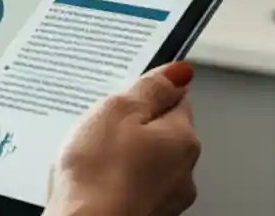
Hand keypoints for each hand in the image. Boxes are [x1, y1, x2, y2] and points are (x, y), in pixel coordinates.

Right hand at [45, 63, 199, 215]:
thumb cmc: (99, 175)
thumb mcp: (118, 110)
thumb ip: (151, 88)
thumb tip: (177, 73)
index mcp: (183, 139)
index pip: (175, 100)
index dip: (145, 95)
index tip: (123, 97)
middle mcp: (184, 172)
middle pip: (159, 133)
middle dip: (131, 129)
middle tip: (101, 129)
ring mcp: (165, 200)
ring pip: (144, 163)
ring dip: (122, 158)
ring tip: (91, 159)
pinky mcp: (144, 215)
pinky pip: (129, 188)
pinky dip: (114, 183)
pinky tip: (92, 182)